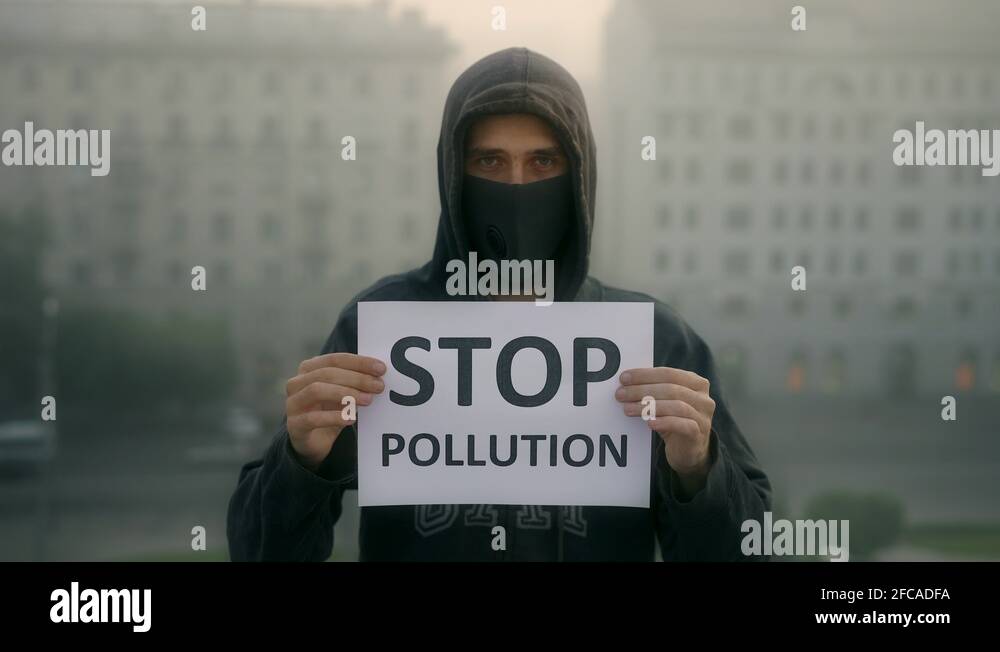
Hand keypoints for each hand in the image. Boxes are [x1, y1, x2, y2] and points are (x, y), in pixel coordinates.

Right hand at [285, 353, 385, 471]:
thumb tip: (379, 375)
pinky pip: (312, 418)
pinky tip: (351, 418)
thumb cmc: (329, 411)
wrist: (313, 442)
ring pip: (316, 390)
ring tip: (367, 400)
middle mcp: (297, 383)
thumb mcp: (343, 393)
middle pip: (326, 373)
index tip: (381, 368)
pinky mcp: (294, 425)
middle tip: (378, 386)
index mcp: (309, 369)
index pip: (335, 359)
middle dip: (356, 378)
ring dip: (345, 394)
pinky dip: (334, 417)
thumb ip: (355, 382)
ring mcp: (292, 403)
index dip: (358, 362)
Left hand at [615, 367, 715, 494]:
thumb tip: (625, 382)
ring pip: (677, 406)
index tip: (623, 378)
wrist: (688, 450)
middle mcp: (703, 398)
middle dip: (642, 390)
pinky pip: (683, 425)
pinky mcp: (699, 434)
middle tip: (620, 394)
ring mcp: (704, 416)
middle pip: (671, 389)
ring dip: (649, 407)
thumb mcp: (665, 402)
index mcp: (696, 383)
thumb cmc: (673, 420)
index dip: (645, 375)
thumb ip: (653, 390)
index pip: (669, 373)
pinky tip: (649, 423)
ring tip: (627, 409)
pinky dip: (665, 422)